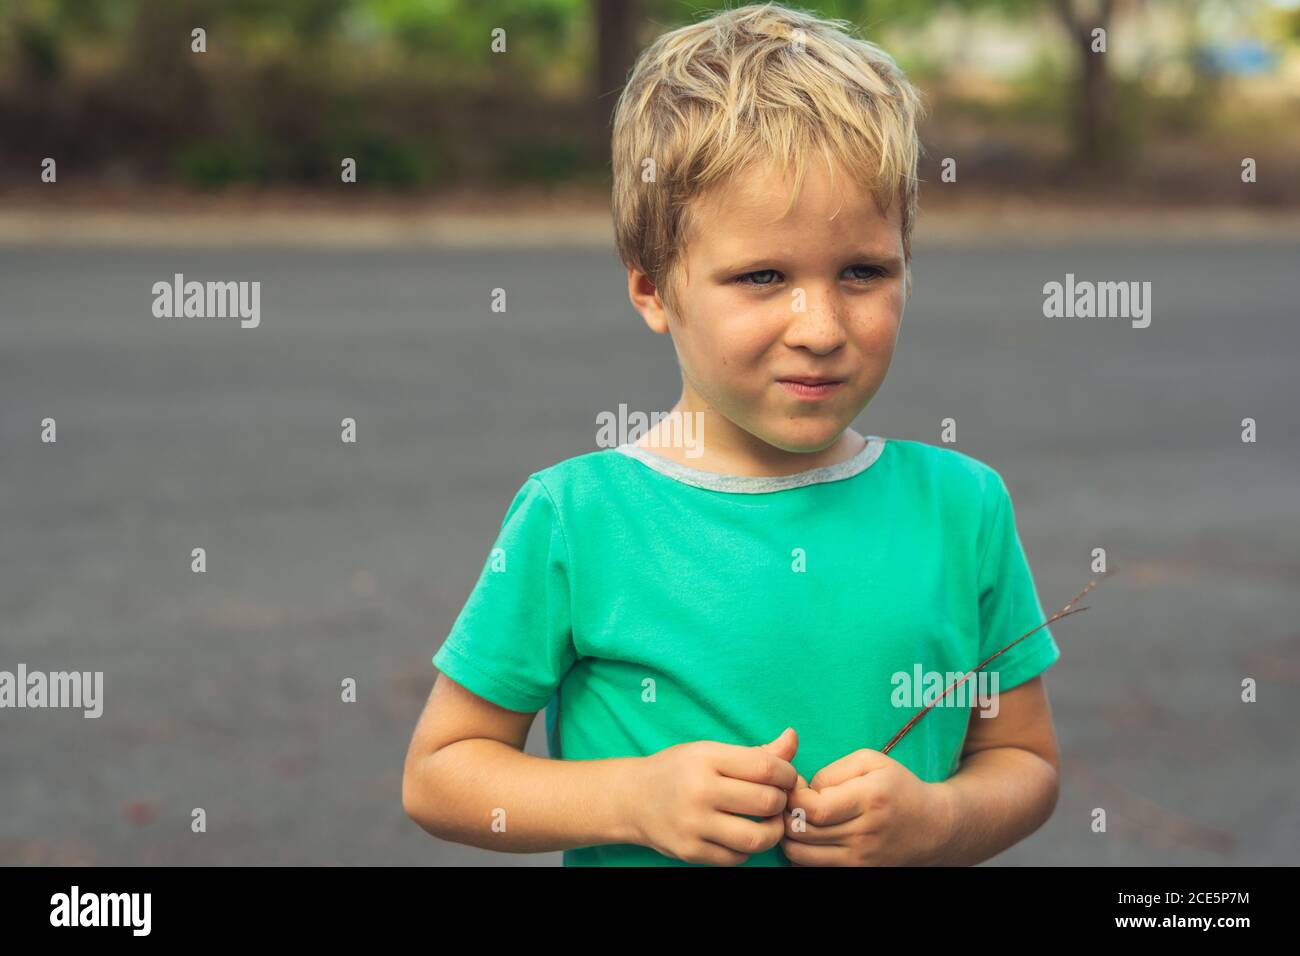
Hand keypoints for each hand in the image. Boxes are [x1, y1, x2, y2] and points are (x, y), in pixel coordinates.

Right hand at [630, 727, 799, 864]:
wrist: (632, 798)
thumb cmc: (678, 770)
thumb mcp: (710, 751)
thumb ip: (755, 752)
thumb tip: (793, 739)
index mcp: (706, 758)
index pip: (766, 767)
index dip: (787, 774)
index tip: (787, 778)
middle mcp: (699, 790)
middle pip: (766, 801)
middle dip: (781, 802)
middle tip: (776, 800)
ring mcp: (693, 824)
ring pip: (757, 837)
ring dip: (772, 831)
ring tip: (768, 822)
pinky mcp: (690, 851)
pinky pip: (737, 858)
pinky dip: (748, 849)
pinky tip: (743, 835)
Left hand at [780, 748, 952, 865]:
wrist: (934, 827)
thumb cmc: (898, 788)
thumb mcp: (872, 762)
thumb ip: (834, 770)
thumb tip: (805, 790)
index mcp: (869, 799)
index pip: (814, 808)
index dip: (793, 797)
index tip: (796, 785)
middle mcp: (864, 833)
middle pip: (803, 832)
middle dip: (785, 814)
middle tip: (789, 801)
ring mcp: (861, 859)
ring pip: (802, 855)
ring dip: (789, 836)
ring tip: (796, 819)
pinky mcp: (858, 872)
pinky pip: (813, 868)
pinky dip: (802, 854)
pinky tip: (808, 836)